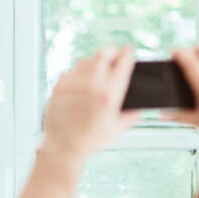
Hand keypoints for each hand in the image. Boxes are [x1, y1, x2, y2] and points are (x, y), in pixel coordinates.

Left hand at [40, 46, 140, 163]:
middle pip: (103, 54)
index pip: (122, 65)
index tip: (129, 50)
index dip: (128, 54)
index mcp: (108, 95)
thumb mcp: (116, 131)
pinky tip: (80, 80)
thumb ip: (131, 117)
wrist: (62, 147)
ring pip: (84, 61)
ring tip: (96, 68)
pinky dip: (77, 73)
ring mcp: (73, 85)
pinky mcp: (58, 87)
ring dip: (93, 62)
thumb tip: (140, 109)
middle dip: (111, 51)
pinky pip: (69, 71)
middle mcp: (90, 86)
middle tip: (113, 54)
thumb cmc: (89, 141)